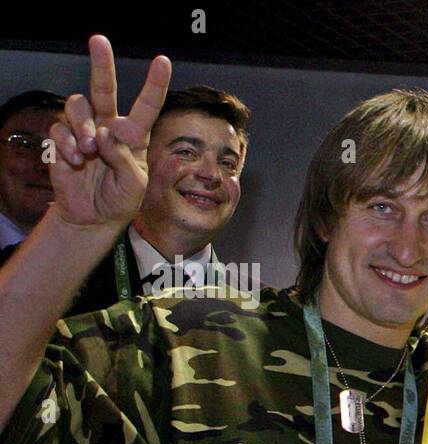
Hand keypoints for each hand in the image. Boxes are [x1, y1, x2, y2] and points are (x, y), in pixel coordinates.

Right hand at [46, 35, 171, 229]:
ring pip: (77, 105)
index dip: (155, 84)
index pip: (146, 105)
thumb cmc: (121, 199)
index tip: (163, 61)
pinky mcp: (63, 140)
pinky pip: (61, 130)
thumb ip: (125, 159)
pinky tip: (75, 161)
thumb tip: (104, 134)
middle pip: (103, 88)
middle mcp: (108, 126)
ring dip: (82, 126)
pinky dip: (68, 145)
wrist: (95, 217)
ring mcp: (84, 131)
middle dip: (101, 63)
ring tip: (89, 151)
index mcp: (134, 136)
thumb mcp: (135, 185)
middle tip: (99, 40)